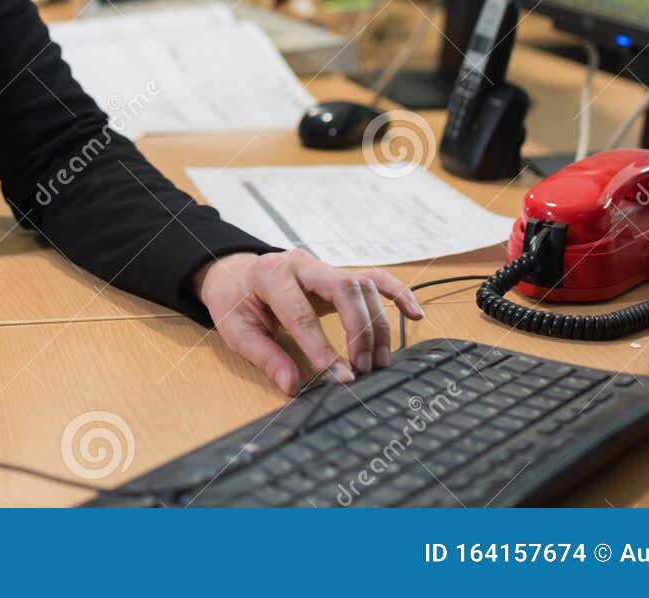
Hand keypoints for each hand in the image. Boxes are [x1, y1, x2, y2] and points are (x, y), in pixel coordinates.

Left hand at [195, 250, 423, 395]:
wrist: (234, 272)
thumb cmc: (235, 300)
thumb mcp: (236, 330)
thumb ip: (264, 357)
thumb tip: (291, 385)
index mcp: (270, 276)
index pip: (302, 314)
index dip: (323, 349)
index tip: (342, 378)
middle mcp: (301, 264)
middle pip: (345, 289)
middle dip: (359, 330)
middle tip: (363, 367)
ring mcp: (322, 266)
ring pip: (363, 286)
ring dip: (376, 325)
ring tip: (377, 362)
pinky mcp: (337, 273)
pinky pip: (374, 277)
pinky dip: (397, 295)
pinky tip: (414, 314)